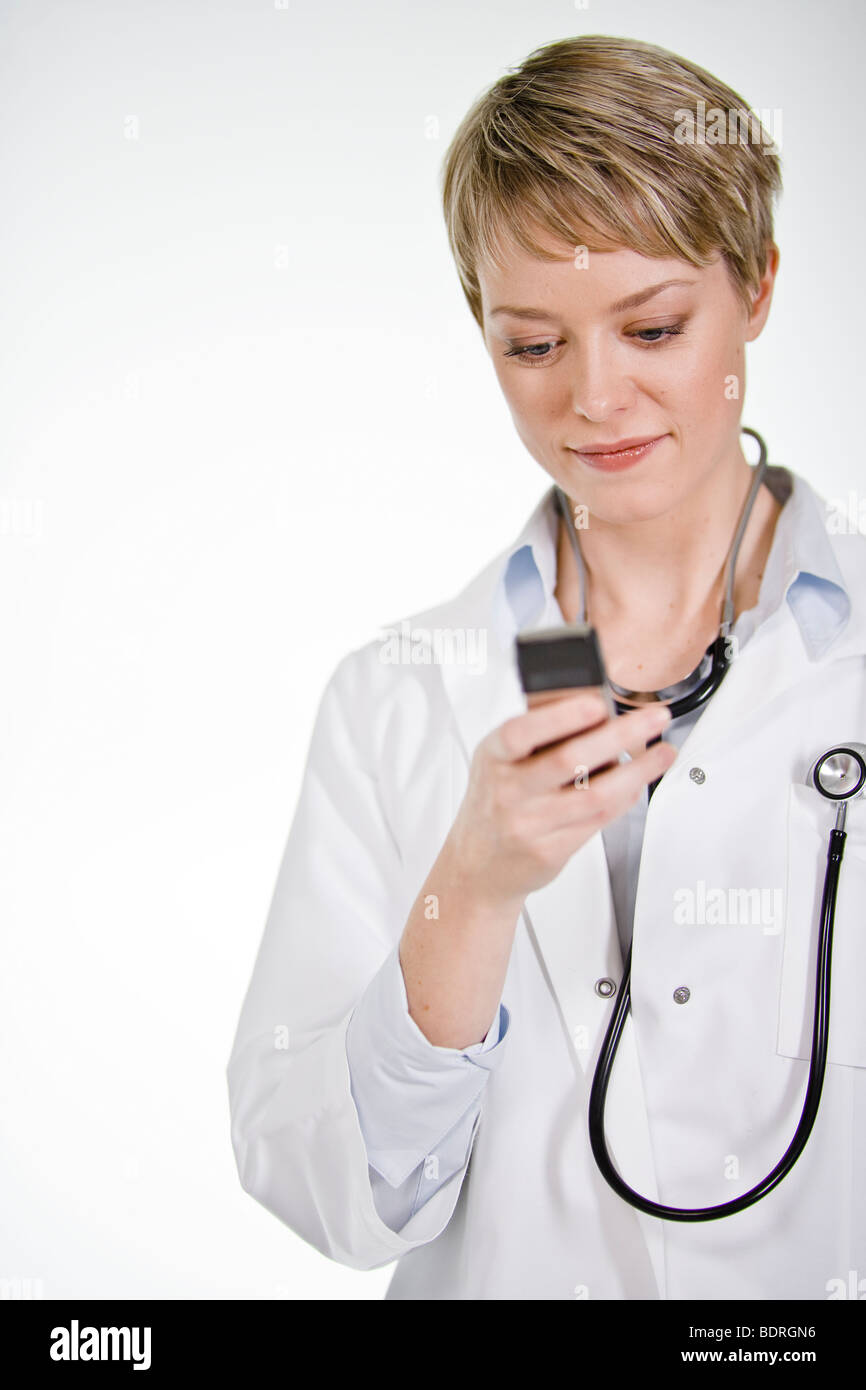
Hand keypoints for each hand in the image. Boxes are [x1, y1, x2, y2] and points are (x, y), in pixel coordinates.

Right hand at [446, 690, 675, 904]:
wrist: (478, 864)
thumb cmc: (496, 801)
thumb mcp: (499, 760)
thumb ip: (537, 736)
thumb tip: (595, 707)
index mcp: (493, 757)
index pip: (520, 732)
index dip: (559, 717)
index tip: (597, 704)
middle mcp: (508, 791)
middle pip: (568, 761)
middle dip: (619, 735)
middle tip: (652, 719)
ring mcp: (529, 824)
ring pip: (594, 795)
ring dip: (637, 771)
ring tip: (663, 752)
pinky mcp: (550, 850)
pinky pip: (598, 820)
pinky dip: (625, 797)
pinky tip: (638, 782)